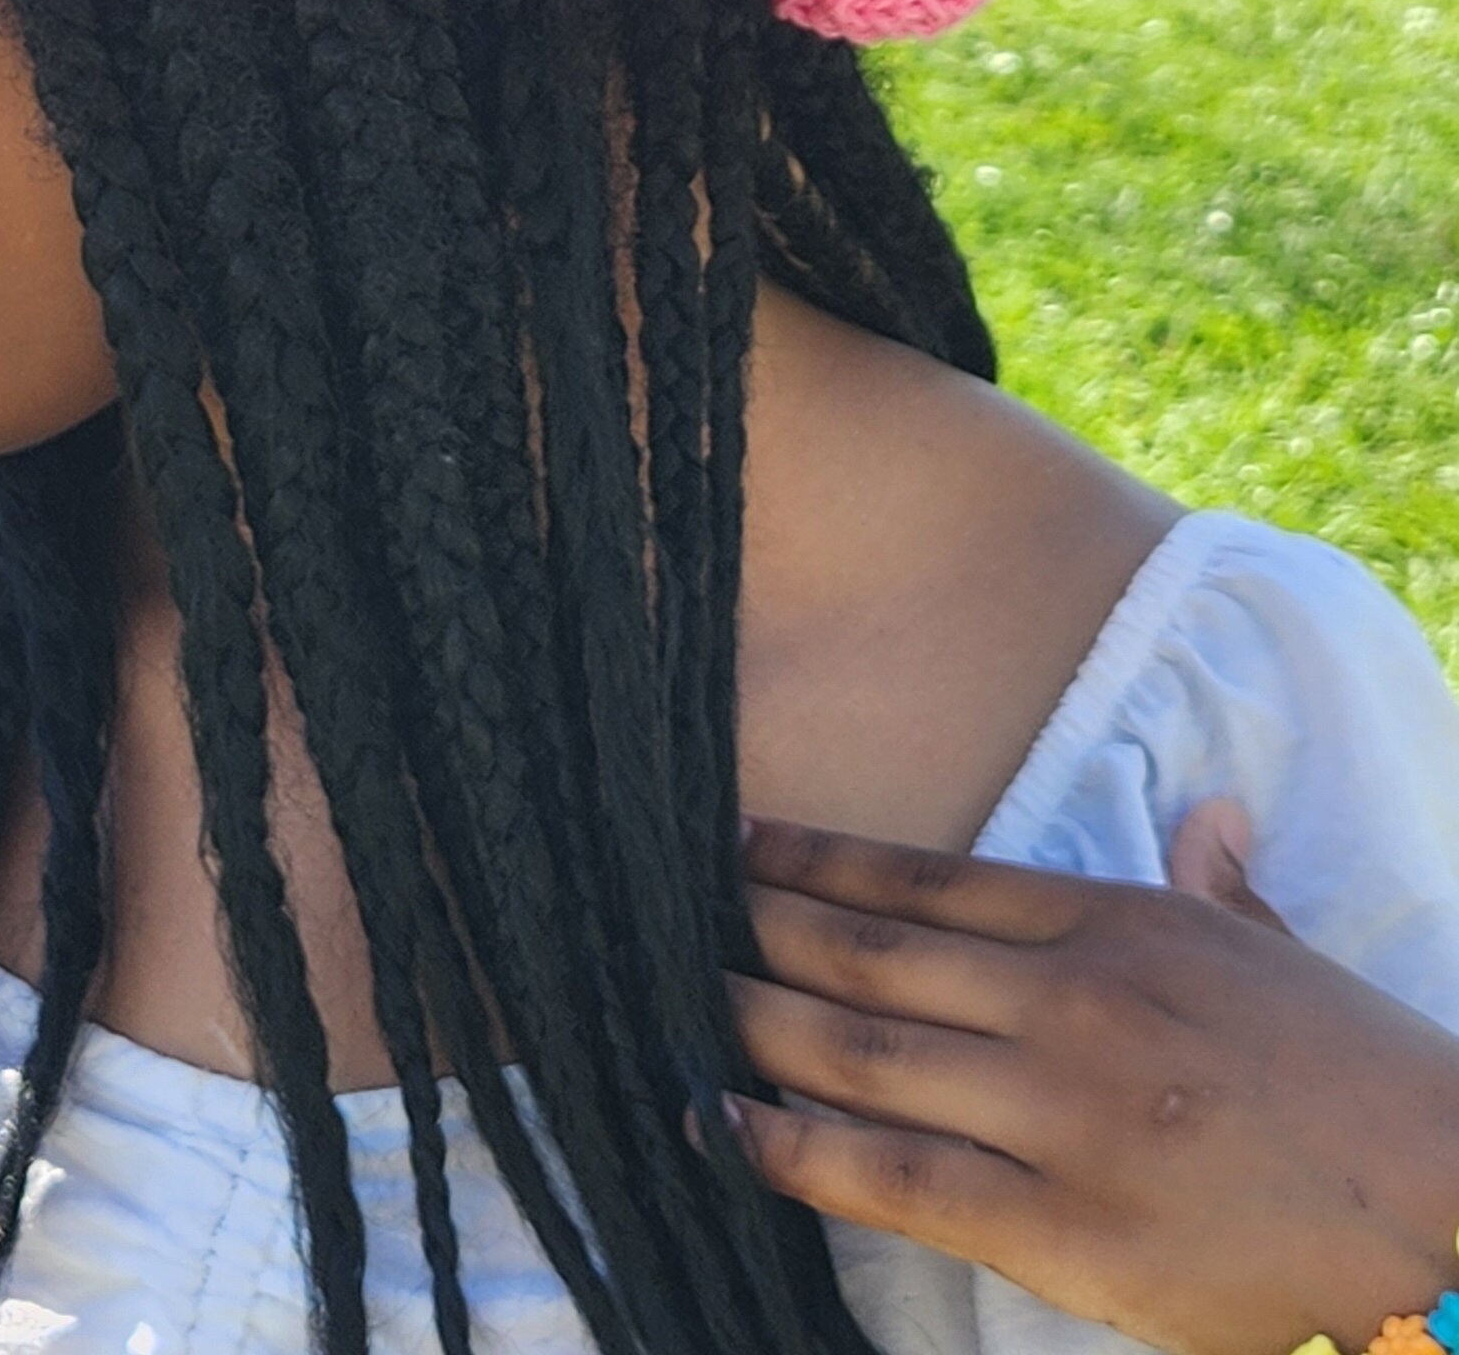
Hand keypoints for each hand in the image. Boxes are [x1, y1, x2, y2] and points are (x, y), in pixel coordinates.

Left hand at [721, 809, 1458, 1354]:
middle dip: (755, 937)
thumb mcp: (1280, 951)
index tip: (737, 846)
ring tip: (673, 1010)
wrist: (1449, 1209)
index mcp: (1118, 924)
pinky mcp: (1068, 1232)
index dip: (815, 863)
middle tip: (665, 921)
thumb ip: (1217, 882)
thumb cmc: (1365, 1081)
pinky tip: (730, 1127)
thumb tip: (1202, 813)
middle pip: (868, 958)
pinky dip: (799, 1150)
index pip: (926, 881)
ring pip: (863, 1057)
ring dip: (752, 1028)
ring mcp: (1062, 1118)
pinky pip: (899, 1182)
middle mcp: (1070, 1005)